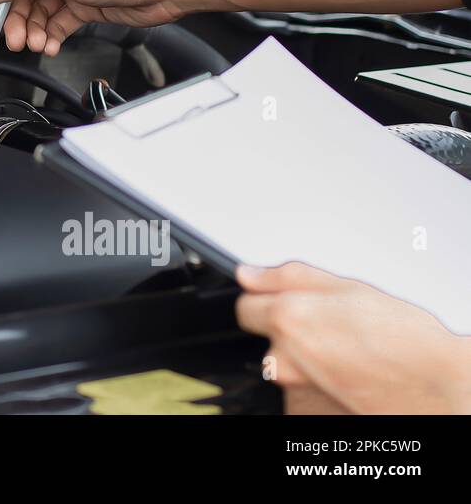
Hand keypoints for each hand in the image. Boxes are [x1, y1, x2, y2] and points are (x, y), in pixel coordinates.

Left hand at [236, 262, 470, 414]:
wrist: (438, 386)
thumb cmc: (403, 337)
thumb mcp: (348, 287)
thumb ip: (288, 277)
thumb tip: (249, 274)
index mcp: (288, 317)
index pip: (244, 307)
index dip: (264, 300)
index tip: (280, 301)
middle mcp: (284, 356)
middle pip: (268, 337)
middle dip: (290, 329)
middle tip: (331, 325)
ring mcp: (297, 387)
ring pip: (286, 364)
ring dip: (304, 356)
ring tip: (346, 349)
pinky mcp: (310, 408)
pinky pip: (302, 387)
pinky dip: (317, 379)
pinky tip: (347, 370)